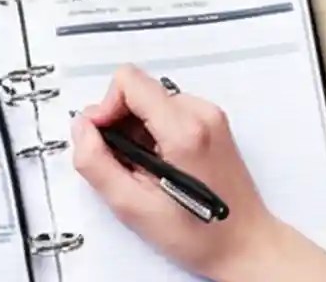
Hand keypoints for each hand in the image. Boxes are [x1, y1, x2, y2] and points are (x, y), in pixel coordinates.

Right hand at [70, 65, 278, 280]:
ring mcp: (210, 117)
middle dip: (120, 123)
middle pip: (138, 90)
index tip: (102, 136)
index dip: (105, 107)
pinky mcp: (212, 123)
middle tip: (124, 162)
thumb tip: (81, 130)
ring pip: (150, 101)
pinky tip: (159, 165)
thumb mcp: (133, 206)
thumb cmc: (202, 235)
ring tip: (145, 169)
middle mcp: (202, 114)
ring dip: (137, 131)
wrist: (244, 244)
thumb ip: (96, 162)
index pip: (128, 82)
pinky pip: (167, 112)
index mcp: (184, 130)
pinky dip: (154, 134)